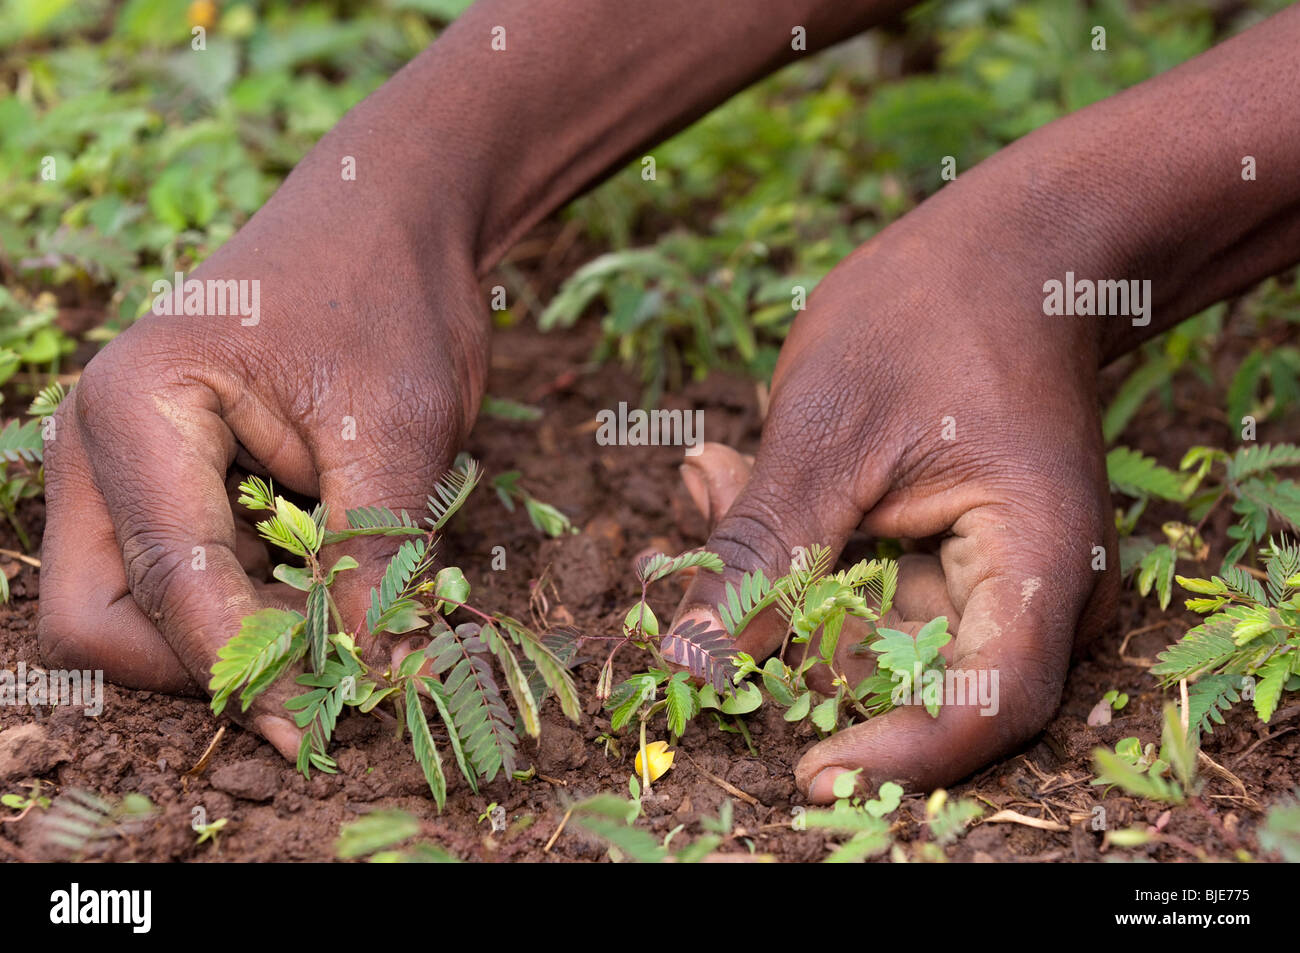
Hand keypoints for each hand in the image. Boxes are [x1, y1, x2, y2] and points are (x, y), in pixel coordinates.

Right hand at [37, 176, 487, 758]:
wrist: (393, 215)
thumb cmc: (388, 295)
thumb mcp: (396, 428)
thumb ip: (374, 559)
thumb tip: (377, 681)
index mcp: (134, 413)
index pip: (168, 587)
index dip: (248, 672)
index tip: (324, 724)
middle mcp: (104, 445)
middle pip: (107, 618)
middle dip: (209, 664)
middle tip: (326, 672)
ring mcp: (130, 465)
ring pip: (147, 609)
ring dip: (240, 637)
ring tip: (350, 617)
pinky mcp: (174, 480)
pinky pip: (190, 576)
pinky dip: (256, 604)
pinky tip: (336, 584)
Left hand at [669, 191, 1118, 802]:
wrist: (1008, 250)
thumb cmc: (934, 314)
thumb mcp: (828, 431)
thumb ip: (764, 555)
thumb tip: (690, 664)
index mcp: (1038, 563)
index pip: (980, 708)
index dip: (891, 755)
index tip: (801, 772)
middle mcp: (1034, 592)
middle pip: (903, 672)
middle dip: (782, 617)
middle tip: (690, 525)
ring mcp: (996, 577)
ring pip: (865, 630)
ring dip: (770, 570)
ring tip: (710, 473)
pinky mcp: (953, 558)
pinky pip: (865, 587)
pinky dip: (793, 547)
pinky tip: (729, 475)